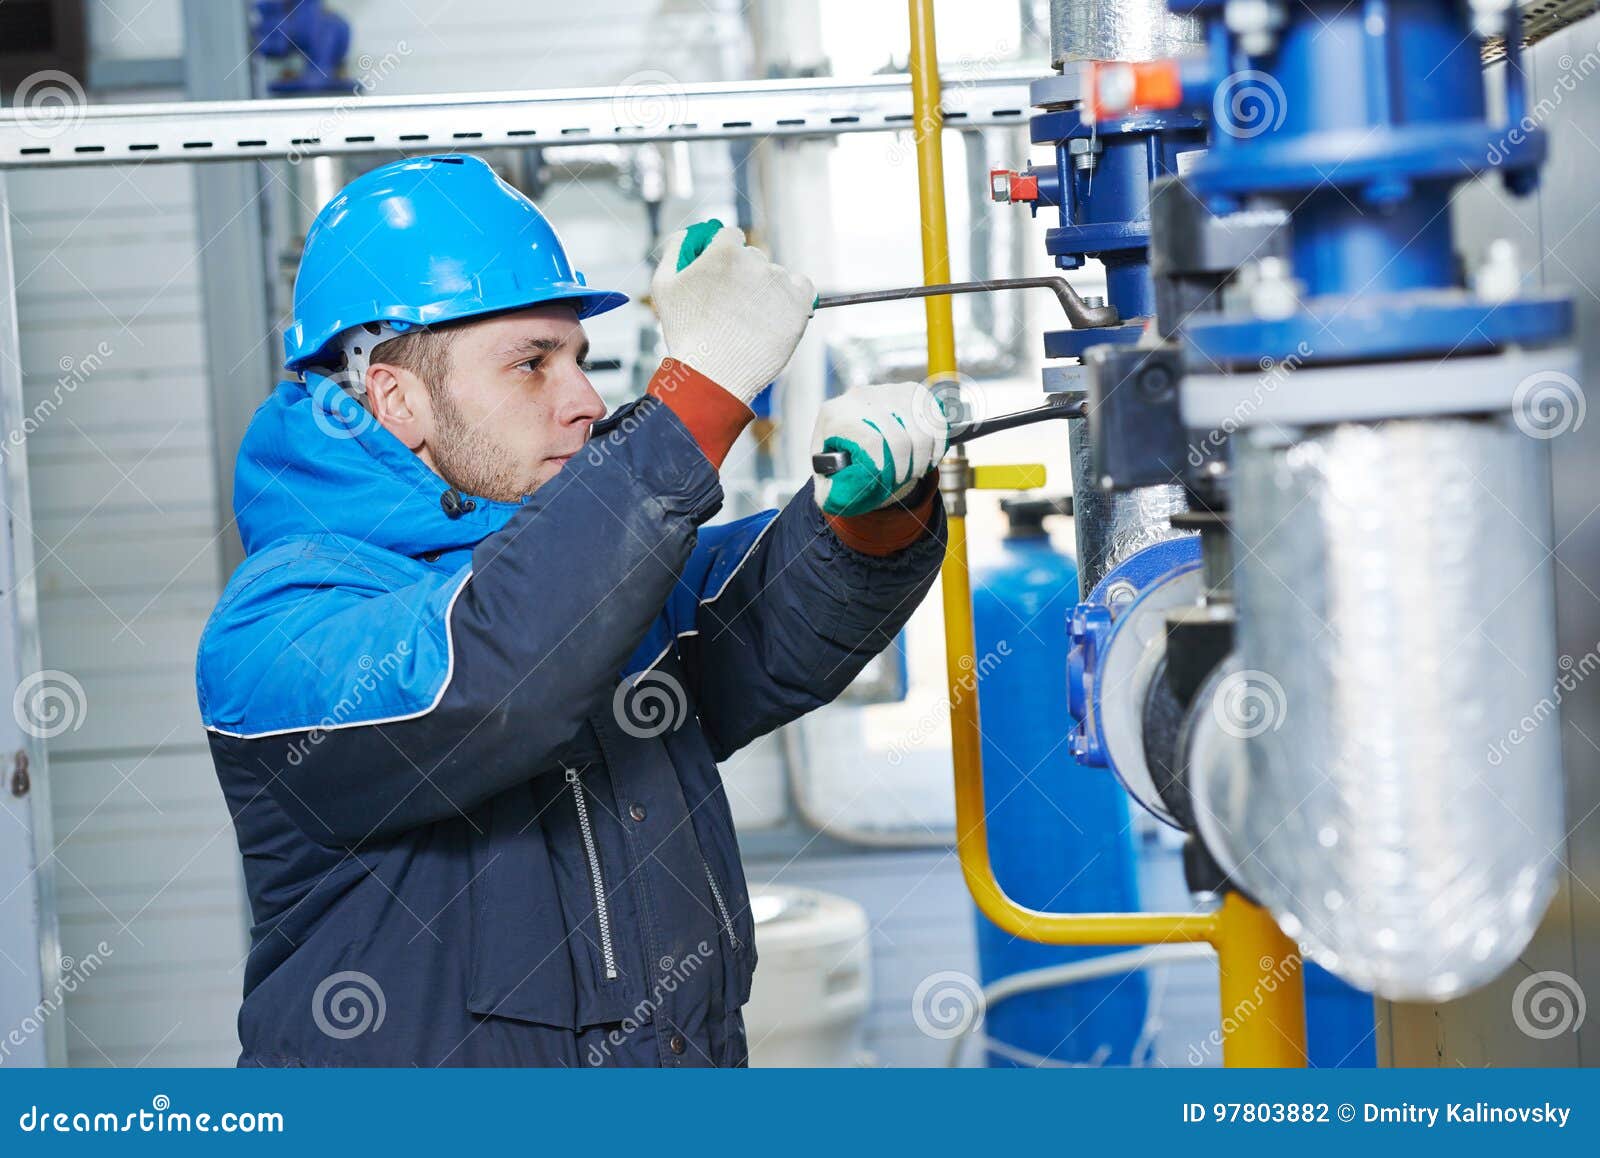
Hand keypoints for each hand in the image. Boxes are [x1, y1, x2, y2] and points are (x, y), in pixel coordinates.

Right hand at [650, 220, 814, 405]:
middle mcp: (756, 261)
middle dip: (743, 275)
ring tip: (749, 322)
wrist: (713, 375)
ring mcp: (780, 283)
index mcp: (725, 251)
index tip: (721, 278)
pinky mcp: (799, 305)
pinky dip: (793, 296)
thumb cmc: (686, 333)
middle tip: (731, 307)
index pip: (731, 237)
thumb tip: (688, 232)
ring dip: (765, 290)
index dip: (723, 257)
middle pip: (753, 257)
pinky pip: (803, 287)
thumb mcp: (664, 286)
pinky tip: (778, 312)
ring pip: (775, 276)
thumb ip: (675, 249)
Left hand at [811, 381, 949, 517]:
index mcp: (836, 415)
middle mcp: (861, 397)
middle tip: (902, 480)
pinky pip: (934, 418)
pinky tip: (928, 456)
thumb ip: (830, 489)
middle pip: (899, 437)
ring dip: (923, 457)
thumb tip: (841, 494)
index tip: (889, 482)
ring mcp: (887, 391)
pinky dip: (937, 442)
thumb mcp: (825, 474)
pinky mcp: (910, 390)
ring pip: (921, 428)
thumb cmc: (838, 456)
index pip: (872, 442)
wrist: (849, 425)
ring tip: (915, 470)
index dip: (887, 468)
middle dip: (906, 467)